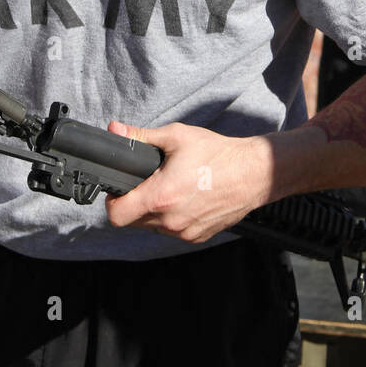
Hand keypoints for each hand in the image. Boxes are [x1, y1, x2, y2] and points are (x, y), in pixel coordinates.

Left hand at [105, 120, 274, 242]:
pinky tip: (186, 199)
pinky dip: (173, 218)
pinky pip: (173, 231)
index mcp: (161, 197)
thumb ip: (141, 136)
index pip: (116, 215)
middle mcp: (170, 220)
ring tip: (171, 188)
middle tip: (149, 183)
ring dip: (154, 212)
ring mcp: (184, 232)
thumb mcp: (177, 136)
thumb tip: (115, 129)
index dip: (113, 201)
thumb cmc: (217, 154)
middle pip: (133, 221)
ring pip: (153, 227)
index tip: (120, 190)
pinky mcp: (197, 237)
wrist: (252, 173)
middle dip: (135, 203)